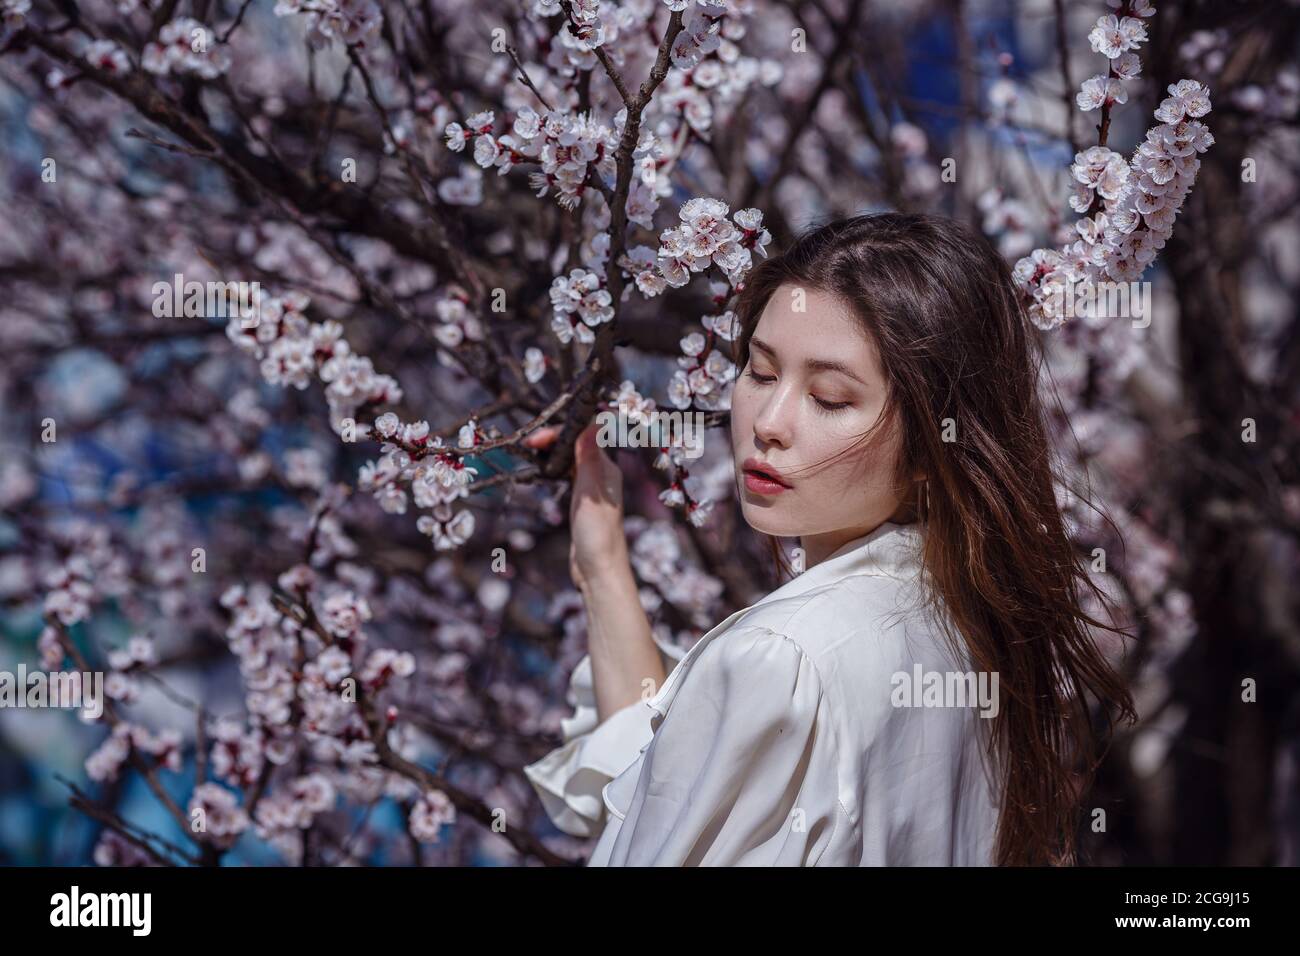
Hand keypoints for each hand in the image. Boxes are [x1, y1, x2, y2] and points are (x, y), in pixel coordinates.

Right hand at [524, 422, 629, 591]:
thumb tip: (592, 423)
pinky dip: (554, 470)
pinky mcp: (582, 502)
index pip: (584, 435)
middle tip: (528, 445)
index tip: (536, 439)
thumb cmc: (597, 533)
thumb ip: (589, 458)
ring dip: (552, 453)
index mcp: (606, 469)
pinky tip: (542, 473)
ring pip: (571, 460)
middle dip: (553, 440)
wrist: (598, 569)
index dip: (560, 432)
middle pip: (576, 445)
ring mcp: (592, 489)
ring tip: (531, 454)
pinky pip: (568, 476)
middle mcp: (601, 475)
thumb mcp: (590, 492)